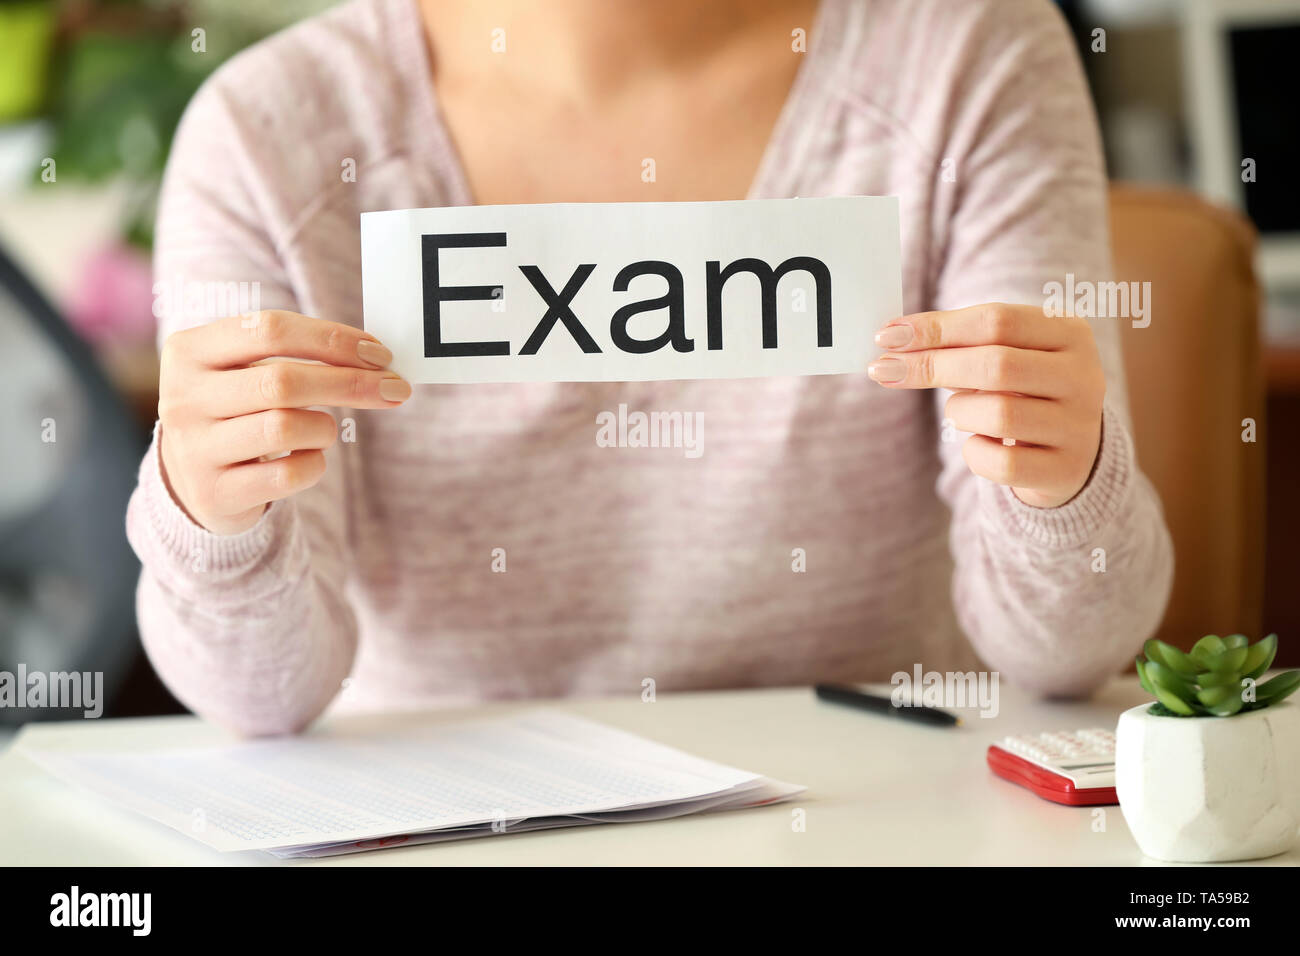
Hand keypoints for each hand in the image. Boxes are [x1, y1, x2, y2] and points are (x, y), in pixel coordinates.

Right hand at [158, 310, 410, 534]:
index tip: (379, 353)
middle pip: (282, 380)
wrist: (195, 481)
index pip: (269, 330)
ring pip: (285, 428)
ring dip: (325, 428)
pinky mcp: (215, 493)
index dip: (332, 339)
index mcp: (190, 351)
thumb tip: (378, 359)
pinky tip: (307, 460)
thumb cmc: (239, 410)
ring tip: (324, 431)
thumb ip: (298, 354)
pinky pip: (288, 475)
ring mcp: (194, 449)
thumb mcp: (247, 370)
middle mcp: (183, 397)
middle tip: (395, 388)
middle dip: (349, 383)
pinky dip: (314, 465)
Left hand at [868, 303, 1105, 508]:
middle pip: (997, 364)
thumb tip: (892, 340)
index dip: (936, 327)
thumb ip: (957, 344)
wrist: (1073, 453)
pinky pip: (1001, 463)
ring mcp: (1079, 426)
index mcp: (1069, 333)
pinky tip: (979, 445)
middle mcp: (1083, 376)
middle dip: (931, 366)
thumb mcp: (1004, 356)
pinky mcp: (1065, 470)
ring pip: (999, 415)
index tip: (887, 336)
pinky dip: (975, 453)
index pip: (997, 320)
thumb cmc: (1023, 391)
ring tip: (960, 412)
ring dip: (960, 412)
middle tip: (884, 369)